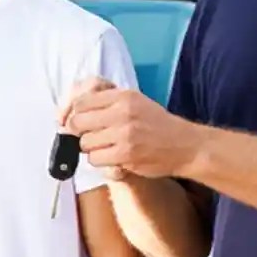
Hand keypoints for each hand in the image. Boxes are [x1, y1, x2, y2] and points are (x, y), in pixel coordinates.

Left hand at [68, 87, 201, 179]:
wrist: (184, 145)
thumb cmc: (157, 125)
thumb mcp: (135, 102)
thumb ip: (107, 103)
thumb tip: (72, 111)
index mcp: (123, 95)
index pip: (81, 102)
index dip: (71, 114)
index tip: (73, 123)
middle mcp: (122, 111)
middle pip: (78, 122)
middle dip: (78, 133)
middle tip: (87, 138)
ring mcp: (124, 133)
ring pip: (85, 143)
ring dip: (91, 149)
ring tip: (106, 148)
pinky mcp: (126, 154)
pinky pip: (95, 159)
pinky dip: (100, 161)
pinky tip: (113, 157)